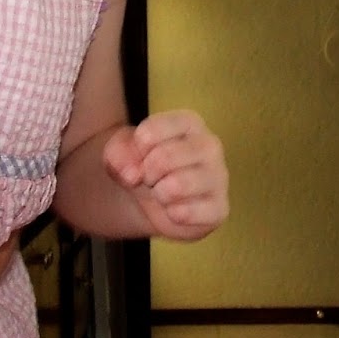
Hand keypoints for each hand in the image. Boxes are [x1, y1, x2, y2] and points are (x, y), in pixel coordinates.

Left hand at [102, 109, 227, 240]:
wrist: (151, 201)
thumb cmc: (142, 166)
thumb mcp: (120, 151)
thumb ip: (118, 153)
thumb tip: (132, 175)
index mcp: (188, 123)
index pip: (148, 133)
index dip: (135, 151)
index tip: (141, 155)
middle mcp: (210, 145)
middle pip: (163, 158)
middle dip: (147, 174)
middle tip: (152, 178)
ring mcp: (219, 177)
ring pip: (177, 186)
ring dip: (159, 194)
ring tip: (164, 192)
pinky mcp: (219, 208)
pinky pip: (187, 214)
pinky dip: (171, 215)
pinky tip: (175, 209)